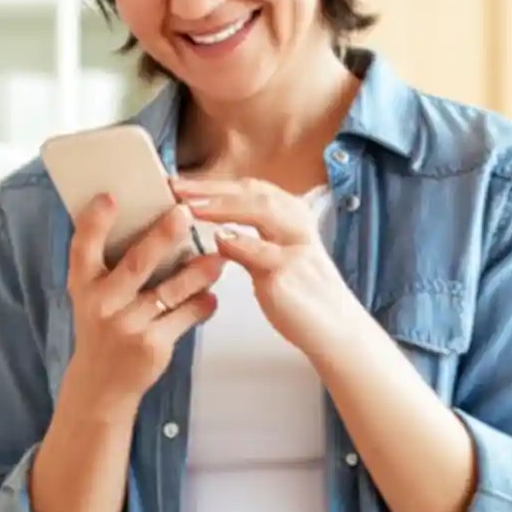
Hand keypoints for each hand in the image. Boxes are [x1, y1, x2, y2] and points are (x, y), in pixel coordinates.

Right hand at [63, 193, 226, 410]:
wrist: (103, 383)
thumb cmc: (103, 328)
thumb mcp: (93, 297)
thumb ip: (111, 266)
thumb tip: (150, 219)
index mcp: (84, 285)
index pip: (83, 248)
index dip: (94, 222)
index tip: (110, 197)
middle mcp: (102, 304)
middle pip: (136, 264)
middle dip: (162, 236)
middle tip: (184, 213)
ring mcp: (127, 326)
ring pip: (170, 291)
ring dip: (197, 272)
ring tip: (217, 258)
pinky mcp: (152, 345)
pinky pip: (185, 317)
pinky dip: (202, 305)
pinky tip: (212, 297)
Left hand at [172, 176, 362, 360]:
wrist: (336, 330)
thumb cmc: (301, 296)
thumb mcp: (273, 260)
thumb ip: (249, 241)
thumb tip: (215, 229)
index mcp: (293, 216)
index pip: (250, 189)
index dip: (214, 183)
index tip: (181, 182)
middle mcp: (297, 225)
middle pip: (253, 194)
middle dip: (212, 188)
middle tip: (176, 187)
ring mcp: (296, 248)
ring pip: (261, 212)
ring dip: (222, 206)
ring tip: (189, 205)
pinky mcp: (290, 276)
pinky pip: (264, 254)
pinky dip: (241, 243)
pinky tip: (218, 238)